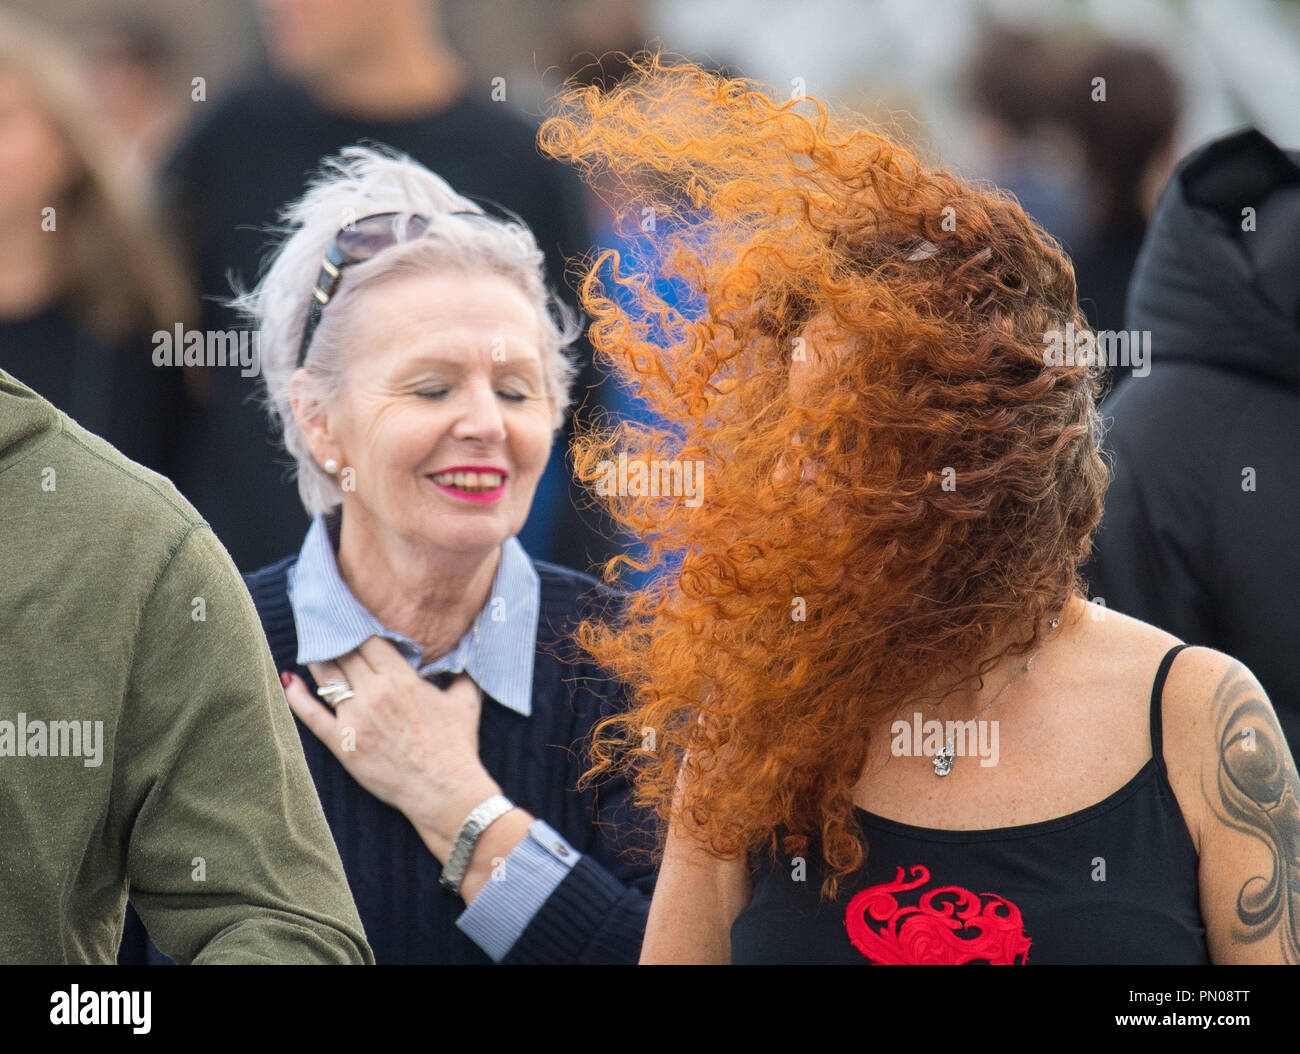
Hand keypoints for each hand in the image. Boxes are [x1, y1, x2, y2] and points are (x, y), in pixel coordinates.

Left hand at [282, 636, 501, 861]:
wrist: (444, 788)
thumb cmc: (457, 745)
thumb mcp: (466, 700)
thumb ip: (460, 672)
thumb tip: (460, 653)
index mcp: (401, 679)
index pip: (369, 641)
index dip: (360, 629)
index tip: (354, 622)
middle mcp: (374, 693)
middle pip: (345, 655)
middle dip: (337, 640)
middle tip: (328, 629)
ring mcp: (355, 719)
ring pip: (327, 678)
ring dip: (319, 660)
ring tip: (314, 649)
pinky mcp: (343, 744)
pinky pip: (312, 715)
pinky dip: (297, 696)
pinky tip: (290, 680)